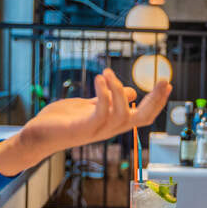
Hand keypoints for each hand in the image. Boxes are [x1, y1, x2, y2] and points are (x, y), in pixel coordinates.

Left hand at [4, 71, 170, 169]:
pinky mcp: (83, 128)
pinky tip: (100, 79)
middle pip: (142, 117)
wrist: (39, 134)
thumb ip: (108, 99)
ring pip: (122, 113)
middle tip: (164, 80)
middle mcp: (111, 129)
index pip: (144, 115)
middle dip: (155, 99)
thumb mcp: (90, 106)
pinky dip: (104, 95)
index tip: (167, 84)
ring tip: (107, 72)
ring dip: (119, 89)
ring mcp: (98, 130)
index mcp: (114, 123)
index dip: (158, 101)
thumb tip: (131, 91)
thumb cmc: (63, 121)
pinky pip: (101, 113)